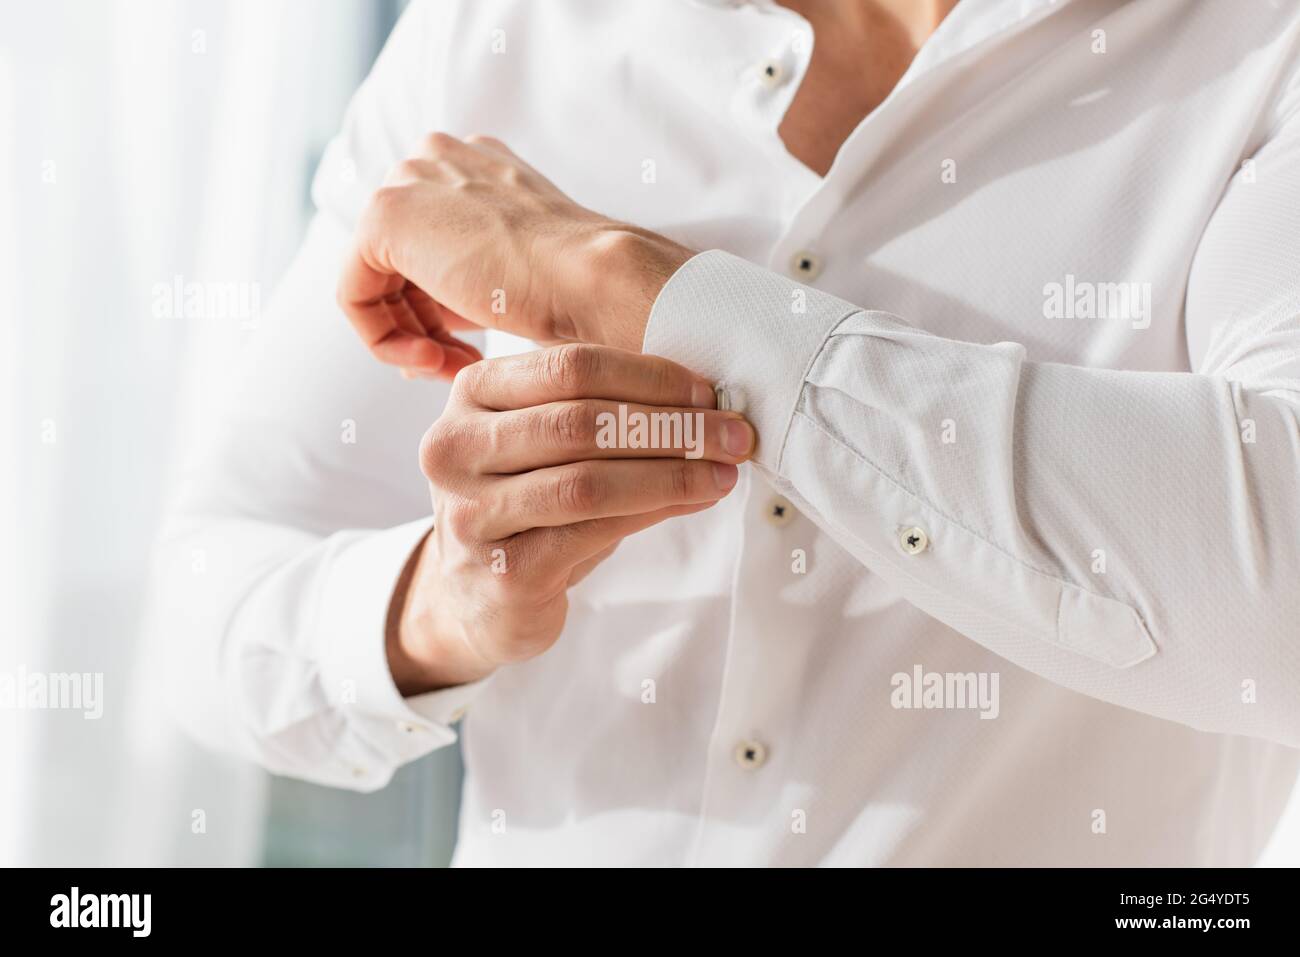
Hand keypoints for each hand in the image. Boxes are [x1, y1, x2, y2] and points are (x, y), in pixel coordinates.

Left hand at [338, 133, 692, 375]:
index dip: (443, 311)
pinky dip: (384, 341)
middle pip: (398, 262)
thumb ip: (470, 280)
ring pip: (375, 280)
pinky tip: (430, 360)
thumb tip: (431, 327)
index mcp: (477, 164)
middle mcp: (439, 159)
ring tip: (452, 370)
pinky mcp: (384, 216)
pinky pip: (354, 294)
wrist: (595, 280)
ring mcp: (410, 180)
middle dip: (425, 326)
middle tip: (462, 368)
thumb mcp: (519, 275)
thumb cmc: (579, 288)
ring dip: (411, 339)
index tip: (474, 353)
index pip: (431, 244)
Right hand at [388, 344, 755, 692]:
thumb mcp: (545, 443)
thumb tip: (704, 401)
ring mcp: (471, 514)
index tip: (707, 391)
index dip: (648, 376)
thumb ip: (602, 410)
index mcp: (471, 394)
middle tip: (731, 433)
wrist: (473, 598)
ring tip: (722, 471)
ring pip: (588, 482)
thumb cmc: (526, 506)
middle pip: (580, 422)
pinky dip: (653, 512)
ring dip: (671, 474)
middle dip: (671, 426)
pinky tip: (693, 501)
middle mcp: (455, 448)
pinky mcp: (502, 573)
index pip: (569, 366)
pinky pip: (591, 533)